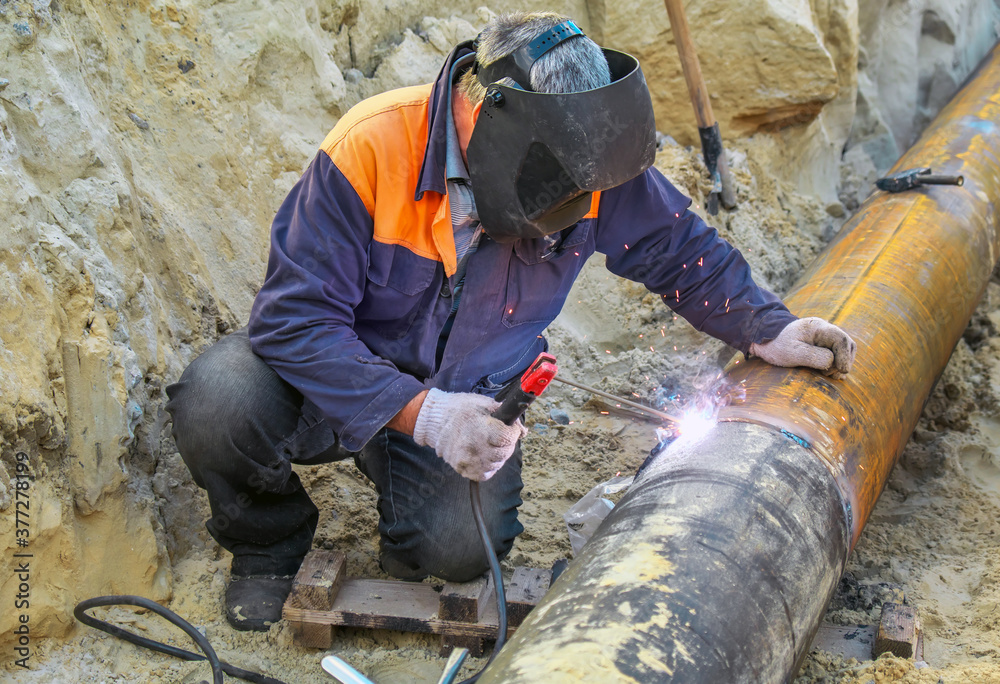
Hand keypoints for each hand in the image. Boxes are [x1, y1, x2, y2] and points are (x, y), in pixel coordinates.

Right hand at [412, 388, 527, 480]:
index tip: (509, 428)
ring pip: (496, 465)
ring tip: (490, 444)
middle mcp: (474, 447)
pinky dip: (488, 466)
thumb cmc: (460, 409)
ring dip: (498, 455)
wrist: (434, 420)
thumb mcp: (484, 404)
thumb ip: (505, 415)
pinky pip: (484, 474)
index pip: (508, 437)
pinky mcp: (462, 468)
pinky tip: (483, 454)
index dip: (512, 432)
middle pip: (504, 453)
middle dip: (507, 444)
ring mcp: (468, 460)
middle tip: (500, 436)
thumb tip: (523, 431)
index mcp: (481, 429)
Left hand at [750, 317, 856, 378]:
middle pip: (847, 344)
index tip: (841, 371)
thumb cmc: (777, 345)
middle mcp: (824, 330)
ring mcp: (824, 338)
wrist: (764, 340)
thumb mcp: (793, 352)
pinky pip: (836, 354)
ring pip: (844, 350)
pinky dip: (837, 365)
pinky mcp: (821, 346)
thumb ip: (814, 357)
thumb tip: (832, 362)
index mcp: (818, 328)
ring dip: (841, 364)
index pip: (841, 339)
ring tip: (828, 374)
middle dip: (845, 361)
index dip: (845, 356)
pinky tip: (831, 375)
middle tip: (832, 374)